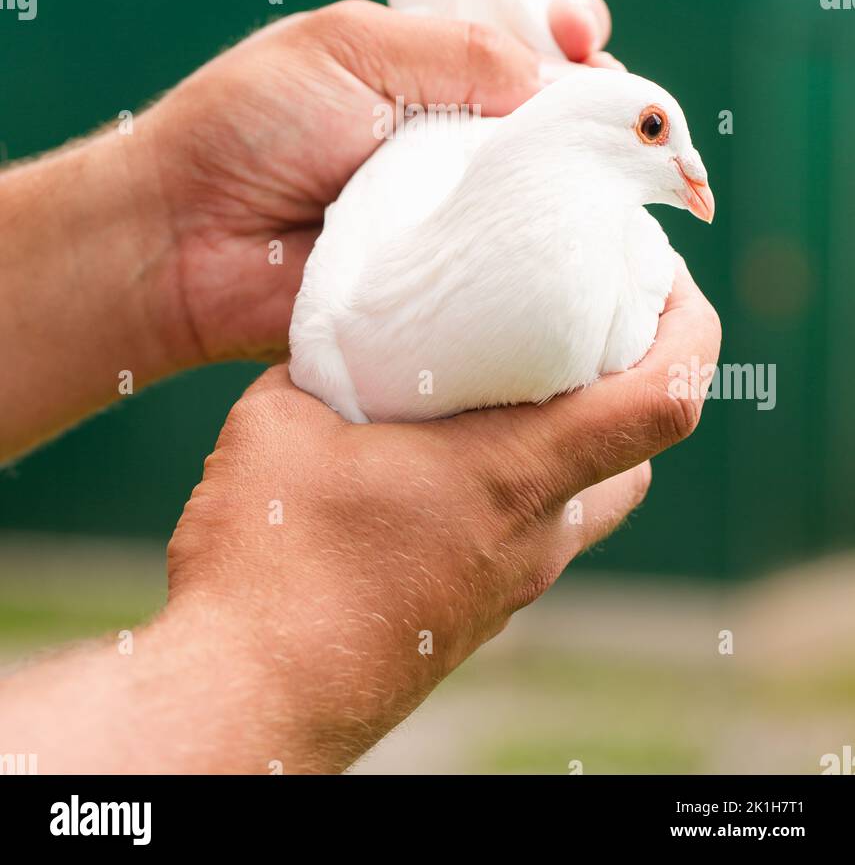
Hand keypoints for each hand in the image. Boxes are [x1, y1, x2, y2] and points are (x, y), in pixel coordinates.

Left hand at [0, 0, 613, 458]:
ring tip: (630, 179)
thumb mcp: (349, 46)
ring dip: (596, 190)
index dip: (573, 35)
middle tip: (631, 115)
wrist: (178, 241)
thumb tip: (561, 76)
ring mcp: (460, 221)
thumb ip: (458, 51)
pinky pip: (524, 278)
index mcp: (434, 74)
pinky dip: (561, 267)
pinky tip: (599, 255)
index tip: (580, 29)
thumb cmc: (247, 126)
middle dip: (610, 111)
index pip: (532, 47)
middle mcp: (459, 146)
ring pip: (557, 202)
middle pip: (566, 126)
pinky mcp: (453, 292)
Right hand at [164, 260, 718, 773]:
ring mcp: (508, 585)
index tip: (662, 277)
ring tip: (497, 383)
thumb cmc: (269, 560)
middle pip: (634, 450)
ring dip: (565, 435)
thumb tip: (342, 327)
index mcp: (514, 475)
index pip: (662, 403)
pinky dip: (510, 482)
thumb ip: (326, 359)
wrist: (248, 698)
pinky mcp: (471, 612)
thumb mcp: (282, 422)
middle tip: (572, 321)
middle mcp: (535, 536)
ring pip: (578, 497)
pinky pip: (523, 533)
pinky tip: (435, 457)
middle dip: (623, 380)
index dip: (688, 329)